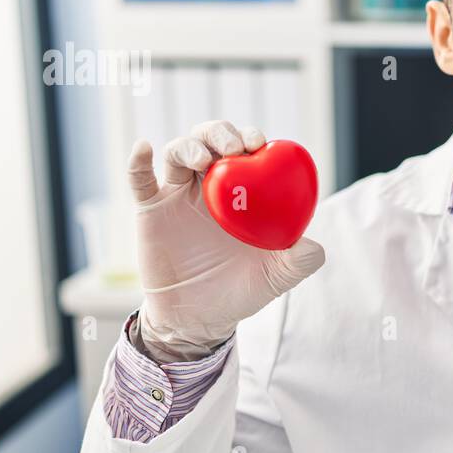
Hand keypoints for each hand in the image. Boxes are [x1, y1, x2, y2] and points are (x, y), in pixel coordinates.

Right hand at [128, 120, 325, 362]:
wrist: (200, 319)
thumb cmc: (241, 290)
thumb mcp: (277, 277)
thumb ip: (299, 261)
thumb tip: (314, 246)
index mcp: (241, 190)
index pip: (245, 149)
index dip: (250, 137)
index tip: (259, 144)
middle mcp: (209, 186)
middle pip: (210, 139)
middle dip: (221, 134)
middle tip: (235, 149)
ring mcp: (178, 195)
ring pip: (178, 152)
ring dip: (190, 146)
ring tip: (204, 160)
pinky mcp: (150, 210)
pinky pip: (139, 180)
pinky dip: (138, 161)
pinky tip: (144, 148)